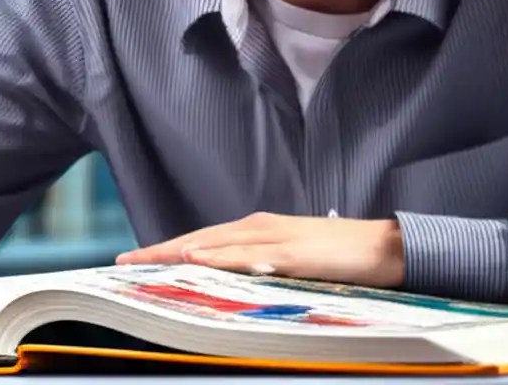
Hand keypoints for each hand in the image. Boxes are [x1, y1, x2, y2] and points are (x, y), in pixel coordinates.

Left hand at [115, 212, 404, 287]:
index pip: (203, 239)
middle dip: (159, 250)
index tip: (137, 259)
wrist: (385, 247)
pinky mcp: (290, 252)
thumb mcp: (293, 262)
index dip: (169, 248)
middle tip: (123, 262)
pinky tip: (195, 257)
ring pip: (214, 243)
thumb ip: (264, 266)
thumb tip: (235, 280)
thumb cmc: (341, 256)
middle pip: (198, 237)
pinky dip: (218, 255)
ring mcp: (274, 237)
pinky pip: (246, 254)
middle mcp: (259, 227)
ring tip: (144, 260)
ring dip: (177, 251)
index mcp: (259, 229)